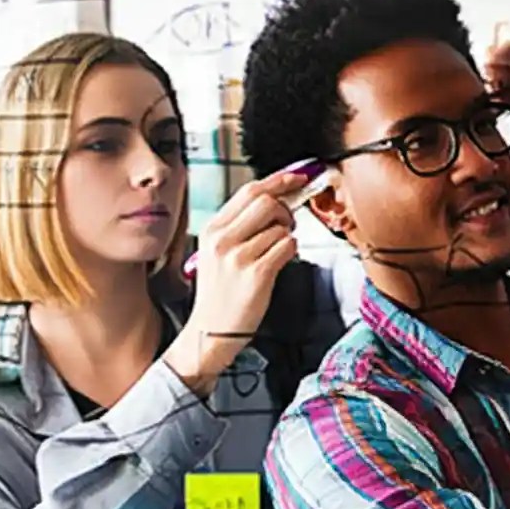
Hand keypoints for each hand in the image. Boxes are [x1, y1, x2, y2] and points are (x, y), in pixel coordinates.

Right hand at [167, 170, 303, 390]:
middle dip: (286, 209)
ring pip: (281, 227)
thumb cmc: (221, 292)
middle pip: (267, 202)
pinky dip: (291, 251)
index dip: (279, 180)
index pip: (250, 191)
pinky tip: (279, 262)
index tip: (299, 177)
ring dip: (288, 235)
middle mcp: (222, 239)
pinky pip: (288, 247)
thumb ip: (241, 225)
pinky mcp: (257, 273)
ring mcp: (239, 256)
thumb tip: (276, 199)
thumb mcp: (218, 252)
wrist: (211, 331)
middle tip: (287, 225)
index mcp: (212, 229)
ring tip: (276, 251)